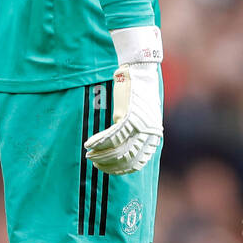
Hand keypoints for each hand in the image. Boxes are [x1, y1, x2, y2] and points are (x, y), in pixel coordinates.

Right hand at [85, 59, 162, 175]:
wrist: (140, 72)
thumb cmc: (139, 95)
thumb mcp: (143, 119)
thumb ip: (136, 135)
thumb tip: (121, 152)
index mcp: (153, 138)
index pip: (137, 163)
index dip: (120, 169)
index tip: (108, 169)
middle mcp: (149, 135)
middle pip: (126, 159)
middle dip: (108, 165)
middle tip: (95, 164)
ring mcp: (139, 127)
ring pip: (117, 150)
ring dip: (101, 155)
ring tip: (90, 155)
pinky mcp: (128, 116)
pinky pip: (110, 136)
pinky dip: (98, 142)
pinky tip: (89, 144)